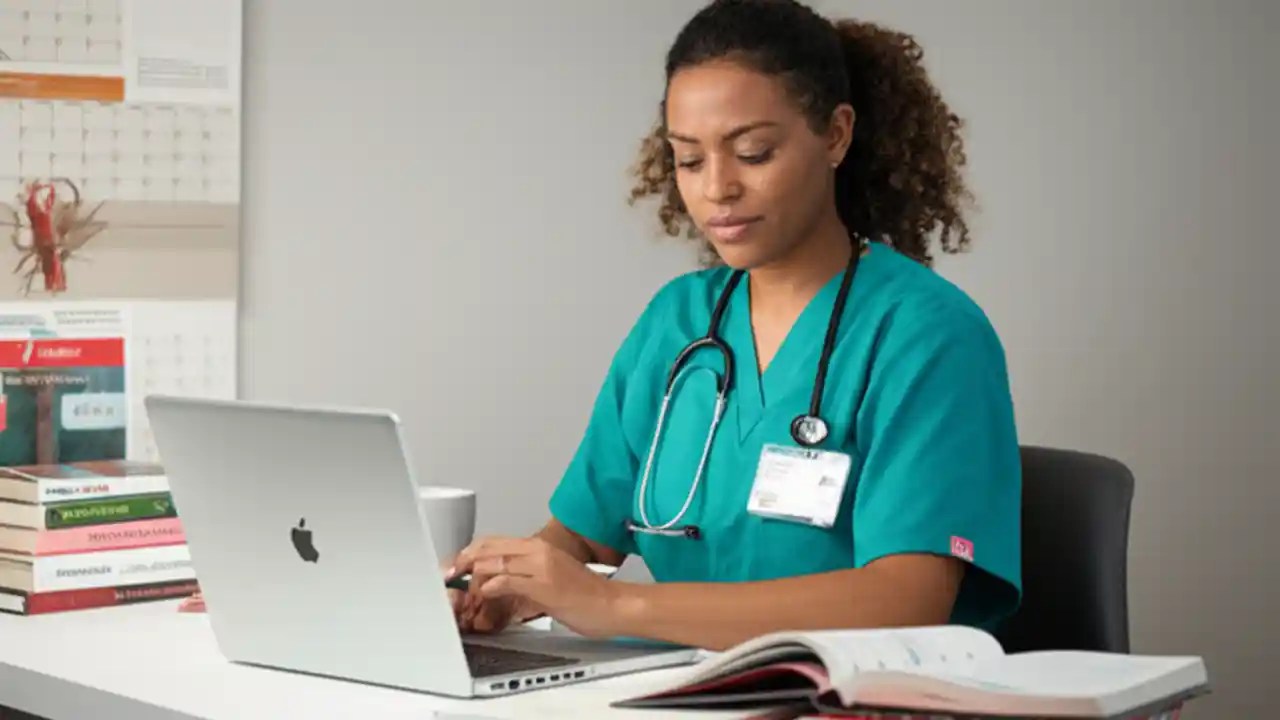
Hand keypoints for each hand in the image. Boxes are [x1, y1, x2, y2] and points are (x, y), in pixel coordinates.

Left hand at [451, 536, 622, 638]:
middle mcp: (539, 552)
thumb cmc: (586, 597)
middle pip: (489, 548)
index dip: (470, 552)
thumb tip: (500, 583)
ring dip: (472, 577)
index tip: (455, 564)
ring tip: (460, 589)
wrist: (613, 606)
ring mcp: (541, 567)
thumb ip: (525, 577)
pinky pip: (507, 581)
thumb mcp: (550, 579)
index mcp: (539, 548)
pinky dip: (489, 587)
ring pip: (494, 562)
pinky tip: (483, 594)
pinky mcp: (544, 585)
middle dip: (463, 560)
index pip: (495, 542)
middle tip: (448, 573)